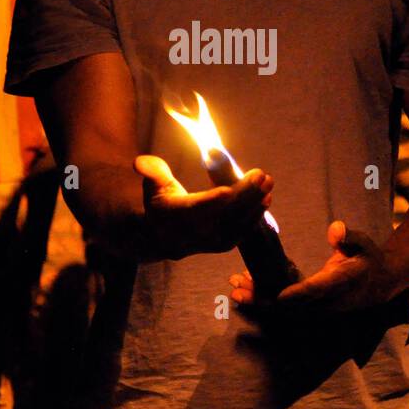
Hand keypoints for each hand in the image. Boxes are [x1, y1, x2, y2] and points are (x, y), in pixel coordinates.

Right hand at [135, 154, 272, 258]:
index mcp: (171, 217)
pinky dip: (254, 218)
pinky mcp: (219, 246)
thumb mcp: (151, 184)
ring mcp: (206, 243)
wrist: (157, 236)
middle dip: (244, 196)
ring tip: (268, 184)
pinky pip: (239, 234)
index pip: (194, 210)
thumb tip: (140, 162)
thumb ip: (151, 172)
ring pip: (234, 226)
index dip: (211, 202)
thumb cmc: (157, 201)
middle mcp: (189, 234)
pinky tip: (265, 200)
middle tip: (262, 176)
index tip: (229, 190)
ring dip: (254, 206)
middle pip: (221, 217)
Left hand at [230, 220, 391, 316]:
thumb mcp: (365, 244)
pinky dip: (263, 298)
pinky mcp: (307, 309)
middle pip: (291, 307)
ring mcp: (316, 309)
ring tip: (234, 286)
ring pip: (283, 310)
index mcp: (340, 284)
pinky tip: (244, 285)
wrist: (376, 285)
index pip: (317, 291)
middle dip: (263, 300)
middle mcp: (325, 302)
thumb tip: (335, 230)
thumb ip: (350, 237)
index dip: (298, 295)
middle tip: (237, 289)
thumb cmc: (368, 260)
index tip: (279, 296)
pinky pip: (283, 307)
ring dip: (258, 300)